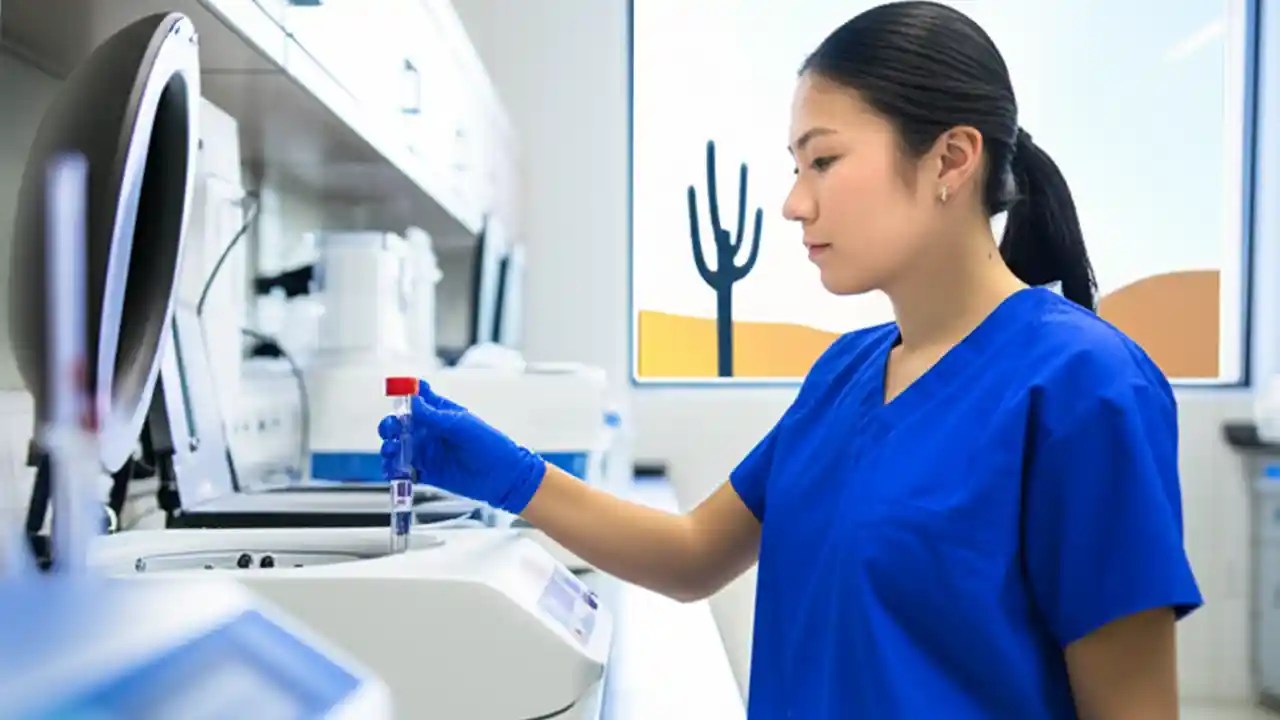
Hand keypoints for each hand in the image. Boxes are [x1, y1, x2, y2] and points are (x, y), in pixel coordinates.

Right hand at [377, 379, 545, 513]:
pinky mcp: (426, 472)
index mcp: (440, 413)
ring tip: (392, 452)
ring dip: (389, 447)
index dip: (404, 393)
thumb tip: (413, 400)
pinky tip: (393, 471)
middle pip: (400, 424)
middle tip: (392, 430)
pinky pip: (403, 470)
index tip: (395, 395)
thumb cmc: (489, 445)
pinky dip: (393, 470)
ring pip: (398, 446)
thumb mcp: (461, 425)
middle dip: (390, 425)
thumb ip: (434, 415)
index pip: (417, 397)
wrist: (502, 477)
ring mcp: (427, 451)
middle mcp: (430, 431)